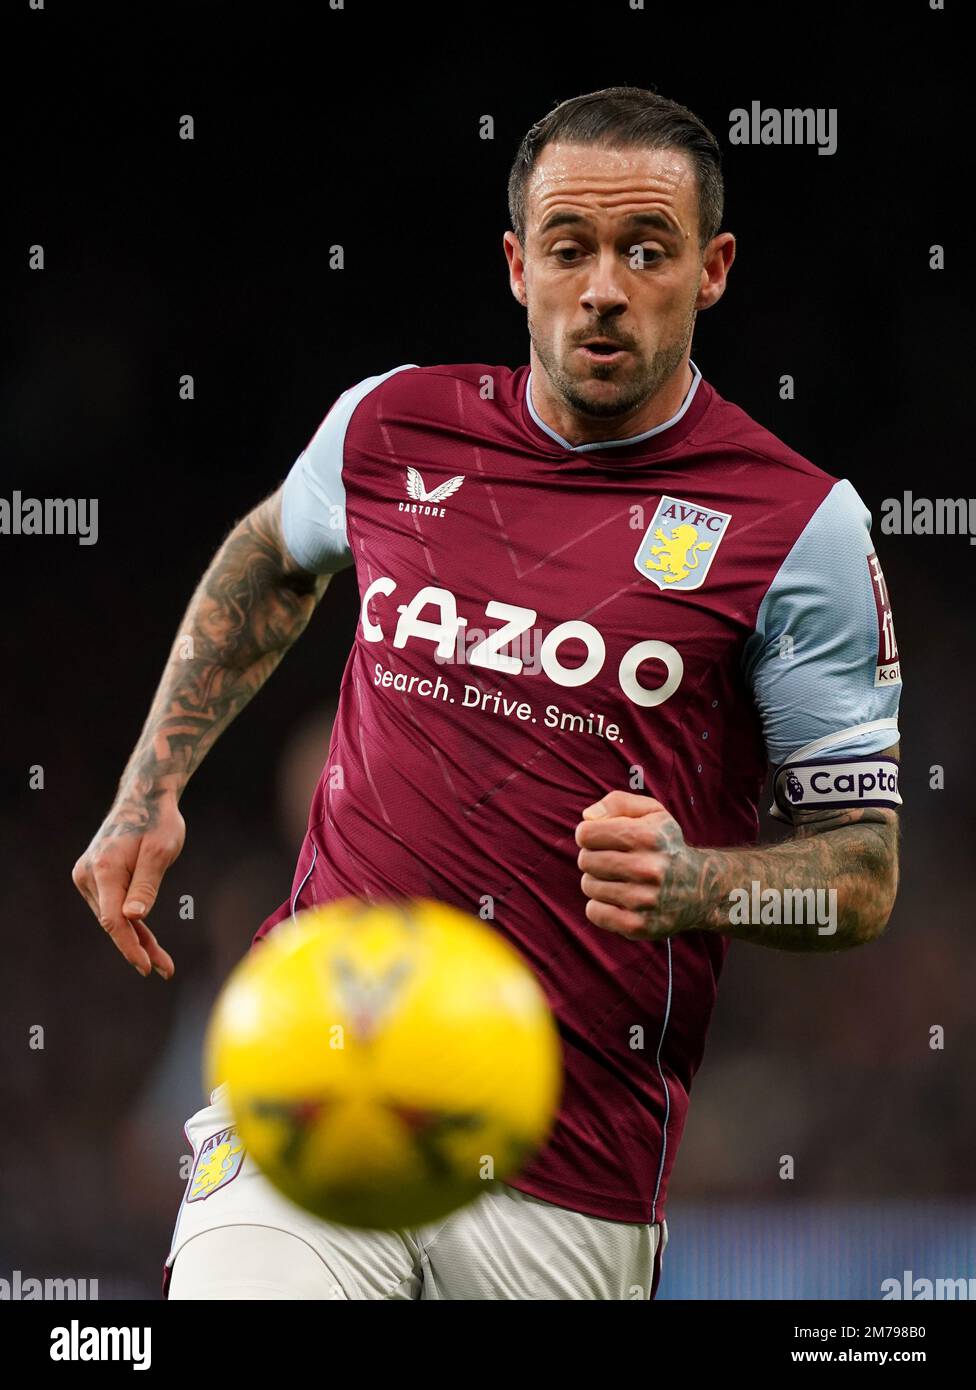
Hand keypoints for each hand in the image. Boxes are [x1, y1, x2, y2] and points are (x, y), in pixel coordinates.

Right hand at [71, 789, 183, 977]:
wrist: (145, 797)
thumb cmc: (157, 821)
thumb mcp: (160, 852)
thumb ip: (146, 885)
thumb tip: (132, 917)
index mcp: (103, 868)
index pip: (112, 919)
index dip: (129, 945)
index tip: (145, 966)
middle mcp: (89, 874)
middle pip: (112, 921)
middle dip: (137, 946)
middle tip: (165, 969)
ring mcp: (90, 876)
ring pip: (113, 917)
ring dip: (136, 938)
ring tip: (163, 962)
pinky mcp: (97, 877)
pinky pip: (114, 906)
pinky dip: (131, 923)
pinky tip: (147, 945)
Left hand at [575, 790, 706, 939]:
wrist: (699, 889)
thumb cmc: (664, 846)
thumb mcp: (651, 813)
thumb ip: (617, 803)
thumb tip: (587, 817)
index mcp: (649, 837)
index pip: (586, 833)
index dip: (589, 834)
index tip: (602, 839)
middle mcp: (648, 869)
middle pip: (585, 860)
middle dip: (593, 857)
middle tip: (614, 860)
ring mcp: (644, 900)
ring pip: (588, 886)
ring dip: (598, 882)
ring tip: (621, 879)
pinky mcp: (638, 925)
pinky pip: (593, 912)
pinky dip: (600, 906)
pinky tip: (619, 899)